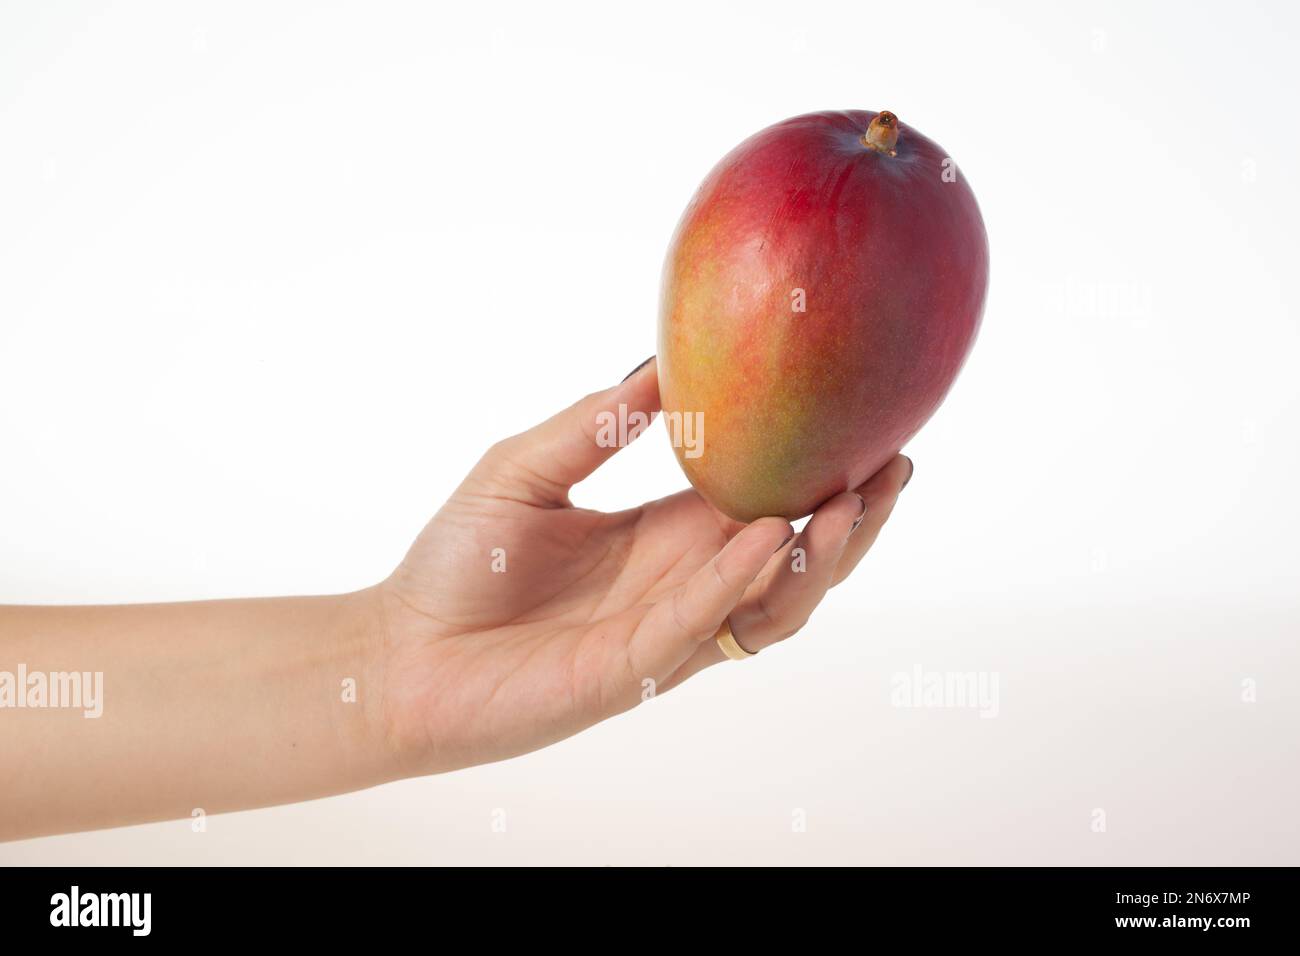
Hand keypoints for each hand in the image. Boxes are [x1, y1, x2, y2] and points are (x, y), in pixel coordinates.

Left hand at [374, 358, 911, 775]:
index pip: (763, 501)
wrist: (401, 650)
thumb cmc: (458, 562)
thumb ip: (594, 424)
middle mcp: (681, 582)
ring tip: (855, 496)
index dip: (815, 471)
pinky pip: (704, 622)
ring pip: (774, 602)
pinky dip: (740, 579)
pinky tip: (770, 533)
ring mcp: (666, 629)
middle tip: (895, 460)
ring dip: (821, 554)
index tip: (865, 422)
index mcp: (664, 534)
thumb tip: (659, 361)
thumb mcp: (525, 467)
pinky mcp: (637, 667)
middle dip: (850, 515)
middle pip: (793, 555)